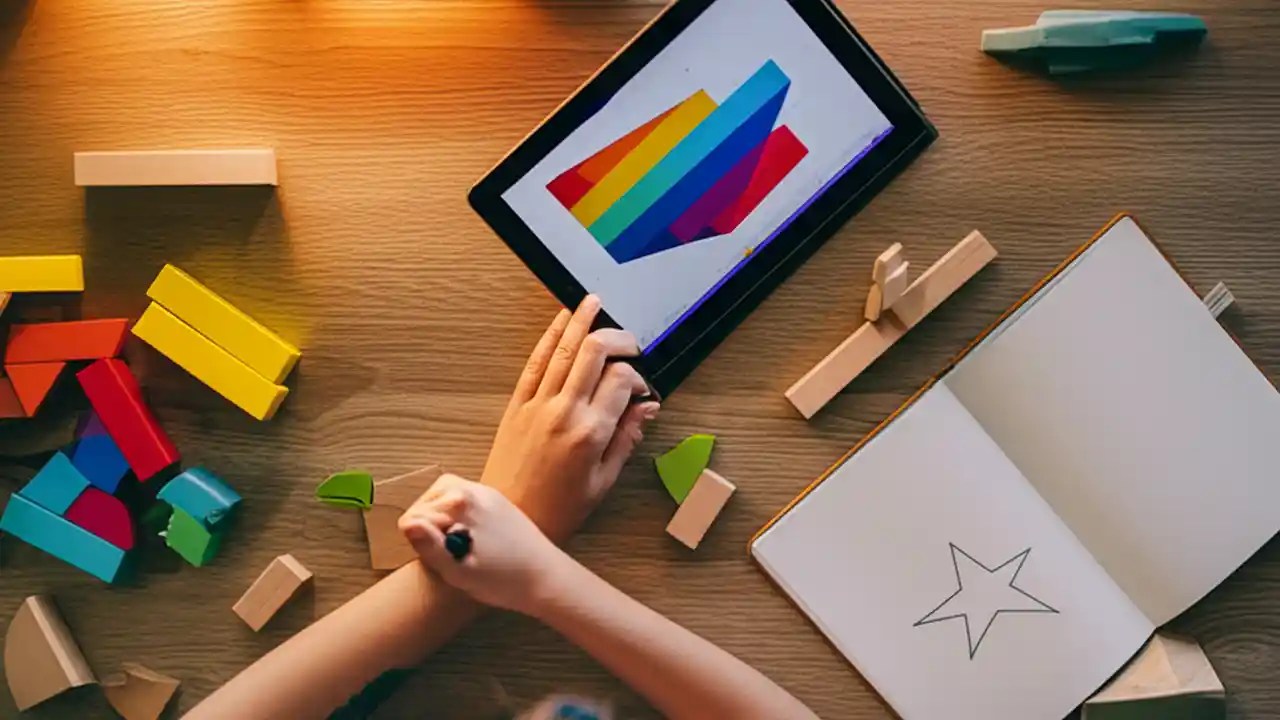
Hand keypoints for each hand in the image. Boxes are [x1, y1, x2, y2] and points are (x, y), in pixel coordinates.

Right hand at [399, 474, 573, 614]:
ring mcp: (487, 493)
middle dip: (427, 525)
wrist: (547, 578)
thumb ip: (429, 546)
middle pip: (426, 502)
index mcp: (460, 503)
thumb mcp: (458, 572)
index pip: (412, 518)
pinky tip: (468, 539)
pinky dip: (458, 515)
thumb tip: (408, 524)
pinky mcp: (498, 501)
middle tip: (442, 553)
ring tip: (452, 546)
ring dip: (441, 519)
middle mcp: (473, 489)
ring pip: (443, 498)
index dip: (418, 541)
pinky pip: (463, 500)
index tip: (435, 558)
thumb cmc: (503, 580)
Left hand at [481, 295, 659, 542]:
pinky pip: (536, 362)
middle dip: (617, 339)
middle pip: (594, 353)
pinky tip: (561, 321)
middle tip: (630, 342)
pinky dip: (550, 337)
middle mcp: (563, 412)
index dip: (637, 377)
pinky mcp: (517, 404)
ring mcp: (537, 404)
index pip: (621, 381)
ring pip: (563, 349)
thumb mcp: (603, 481)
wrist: (509, 518)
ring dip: (580, 321)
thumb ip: (626, 439)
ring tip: (594, 302)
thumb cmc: (558, 509)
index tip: (640, 388)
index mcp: (590, 433)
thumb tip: (647, 408)